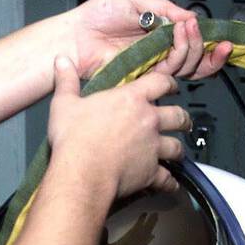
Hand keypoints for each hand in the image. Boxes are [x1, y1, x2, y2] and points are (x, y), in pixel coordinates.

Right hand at [47, 56, 190, 198]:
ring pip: (176, 146)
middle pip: (177, 115)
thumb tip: (61, 60)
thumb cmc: (73, 138)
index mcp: (131, 99)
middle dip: (182, 118)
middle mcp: (148, 121)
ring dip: (179, 149)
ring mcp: (152, 147)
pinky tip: (172, 185)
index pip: (160, 83)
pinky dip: (171, 182)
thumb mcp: (64, 104)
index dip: (168, 83)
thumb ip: (66, 81)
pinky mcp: (150, 172)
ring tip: (179, 152)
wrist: (82, 172)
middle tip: (183, 121)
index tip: (171, 87)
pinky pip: (167, 178)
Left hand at [68, 0, 232, 80]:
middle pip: (193, 60)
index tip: (222, 38)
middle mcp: (156, 54)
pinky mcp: (141, 77)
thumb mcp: (137, 2)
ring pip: (185, 66)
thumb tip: (190, 17)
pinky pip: (168, 72)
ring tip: (186, 29)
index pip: (189, 44)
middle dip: (204, 46)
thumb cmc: (97, 17)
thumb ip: (166, 10)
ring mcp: (150, 67)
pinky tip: (177, 38)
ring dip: (191, 47)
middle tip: (199, 29)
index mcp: (157, 35)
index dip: (208, 44)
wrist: (76, 35)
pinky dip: (178, 55)